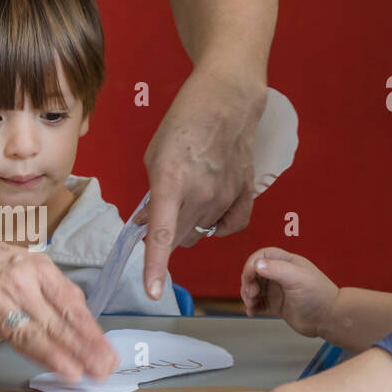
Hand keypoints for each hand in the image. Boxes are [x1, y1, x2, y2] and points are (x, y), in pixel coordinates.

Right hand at [0, 239, 116, 382]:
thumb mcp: (31, 266)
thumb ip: (55, 293)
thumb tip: (84, 321)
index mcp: (38, 270)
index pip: (69, 306)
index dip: (89, 333)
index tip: (107, 356)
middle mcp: (17, 281)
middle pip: (51, 322)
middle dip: (79, 349)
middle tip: (99, 371)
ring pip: (20, 327)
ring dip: (45, 351)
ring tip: (68, 371)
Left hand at [139, 69, 265, 300]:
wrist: (227, 101)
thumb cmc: (182, 123)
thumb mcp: (154, 156)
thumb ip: (152, 196)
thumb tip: (146, 226)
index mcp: (171, 181)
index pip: (163, 233)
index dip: (156, 265)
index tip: (152, 291)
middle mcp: (201, 193)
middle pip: (179, 236)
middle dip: (166, 232)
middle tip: (163, 209)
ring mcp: (226, 195)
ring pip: (201, 232)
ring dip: (189, 224)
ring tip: (189, 193)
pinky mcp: (246, 193)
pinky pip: (230, 227)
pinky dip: (218, 227)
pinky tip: (213, 213)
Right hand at [240, 247, 338, 338]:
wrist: (329, 319)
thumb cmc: (318, 295)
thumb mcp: (297, 278)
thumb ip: (276, 269)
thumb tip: (256, 264)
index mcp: (287, 263)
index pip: (262, 256)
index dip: (252, 265)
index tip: (249, 277)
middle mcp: (281, 275)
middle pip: (254, 273)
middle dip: (248, 282)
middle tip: (251, 293)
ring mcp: (278, 291)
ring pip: (254, 289)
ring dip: (248, 295)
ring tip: (251, 304)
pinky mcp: (277, 306)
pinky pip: (259, 304)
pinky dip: (252, 308)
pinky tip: (252, 312)